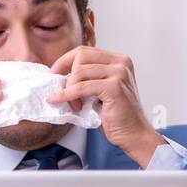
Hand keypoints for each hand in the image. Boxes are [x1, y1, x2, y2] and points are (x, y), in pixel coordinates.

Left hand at [46, 46, 164, 166]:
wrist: (133, 134)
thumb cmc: (116, 115)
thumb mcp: (100, 90)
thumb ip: (87, 78)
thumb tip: (60, 74)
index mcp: (119, 60)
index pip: (85, 51)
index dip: (65, 60)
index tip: (53, 72)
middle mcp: (121, 63)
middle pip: (81, 57)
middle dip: (67, 74)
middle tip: (61, 91)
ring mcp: (119, 73)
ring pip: (79, 72)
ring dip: (69, 90)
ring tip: (74, 105)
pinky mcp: (114, 87)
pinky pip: (81, 87)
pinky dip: (67, 95)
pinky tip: (59, 101)